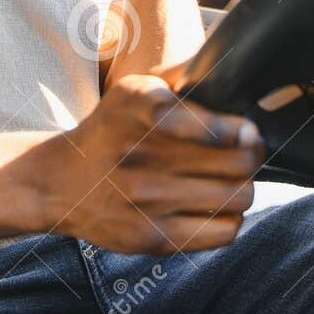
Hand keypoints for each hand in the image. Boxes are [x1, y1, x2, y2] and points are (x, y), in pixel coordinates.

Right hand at [40, 73, 262, 252]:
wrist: (63, 181)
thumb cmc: (113, 130)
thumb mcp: (134, 89)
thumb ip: (180, 78)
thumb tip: (230, 75)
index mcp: (140, 107)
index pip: (208, 123)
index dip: (237, 129)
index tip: (244, 130)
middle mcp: (142, 155)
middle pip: (240, 162)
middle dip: (250, 154)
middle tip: (243, 152)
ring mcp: (148, 200)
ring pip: (239, 196)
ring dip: (242, 186)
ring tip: (228, 179)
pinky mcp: (154, 238)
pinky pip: (224, 231)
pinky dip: (230, 217)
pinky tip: (214, 206)